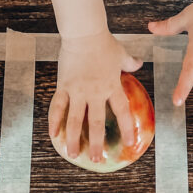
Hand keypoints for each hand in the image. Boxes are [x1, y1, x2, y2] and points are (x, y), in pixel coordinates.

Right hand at [48, 30, 142, 161]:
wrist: (84, 33)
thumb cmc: (104, 43)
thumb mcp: (121, 54)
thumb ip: (130, 62)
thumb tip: (139, 63)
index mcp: (112, 86)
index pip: (122, 112)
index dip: (126, 129)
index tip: (129, 144)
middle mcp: (95, 92)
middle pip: (97, 123)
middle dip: (97, 143)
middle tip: (97, 160)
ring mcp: (78, 90)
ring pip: (76, 120)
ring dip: (74, 139)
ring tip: (73, 154)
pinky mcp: (64, 86)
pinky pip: (58, 106)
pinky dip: (55, 120)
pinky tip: (53, 134)